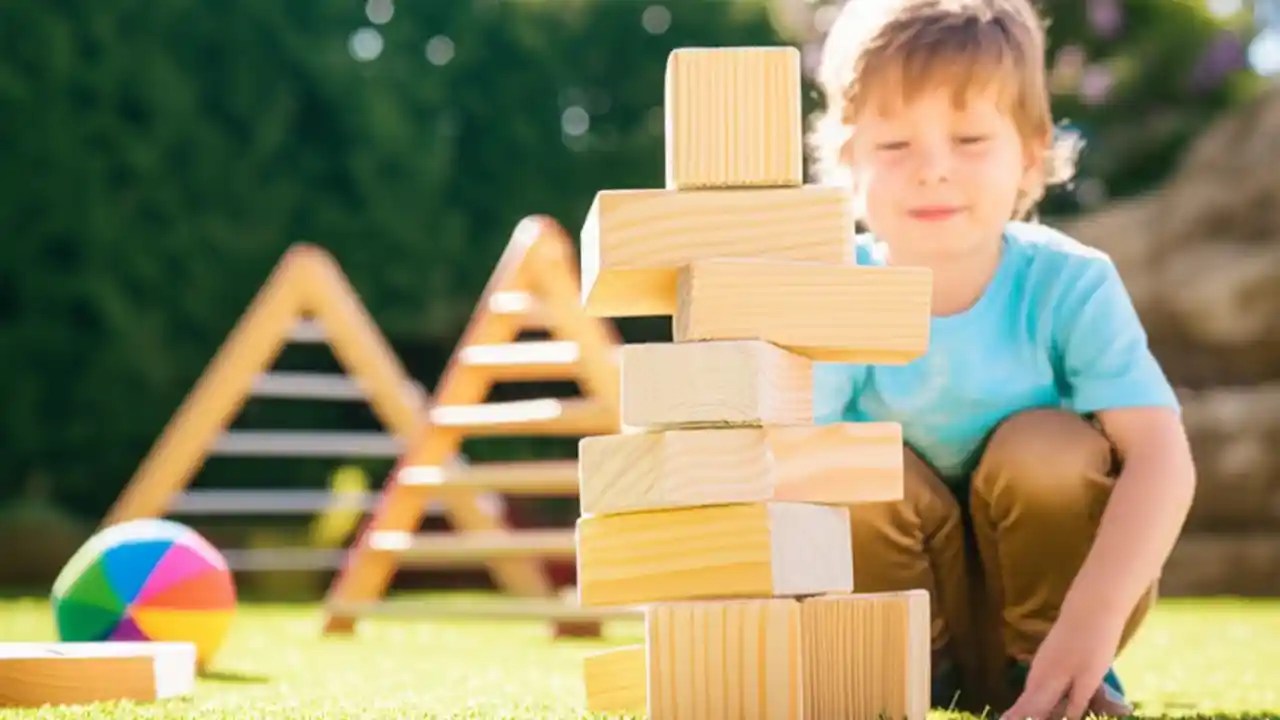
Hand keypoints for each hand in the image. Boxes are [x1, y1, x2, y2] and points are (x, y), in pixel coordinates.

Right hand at [1000, 611, 1126, 719]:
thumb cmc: (1093, 644)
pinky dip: (1037, 692)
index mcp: (1046, 681)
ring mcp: (1042, 660)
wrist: (1091, 607)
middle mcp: (1038, 671)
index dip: (1017, 717)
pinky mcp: (1049, 652)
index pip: (1028, 708)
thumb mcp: (1090, 678)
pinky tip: (1042, 696)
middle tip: (1008, 718)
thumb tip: (1067, 719)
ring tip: (1025, 714)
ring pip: (1032, 688)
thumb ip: (1077, 701)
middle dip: (1020, 713)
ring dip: (1028, 704)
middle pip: (1026, 699)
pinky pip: (1039, 679)